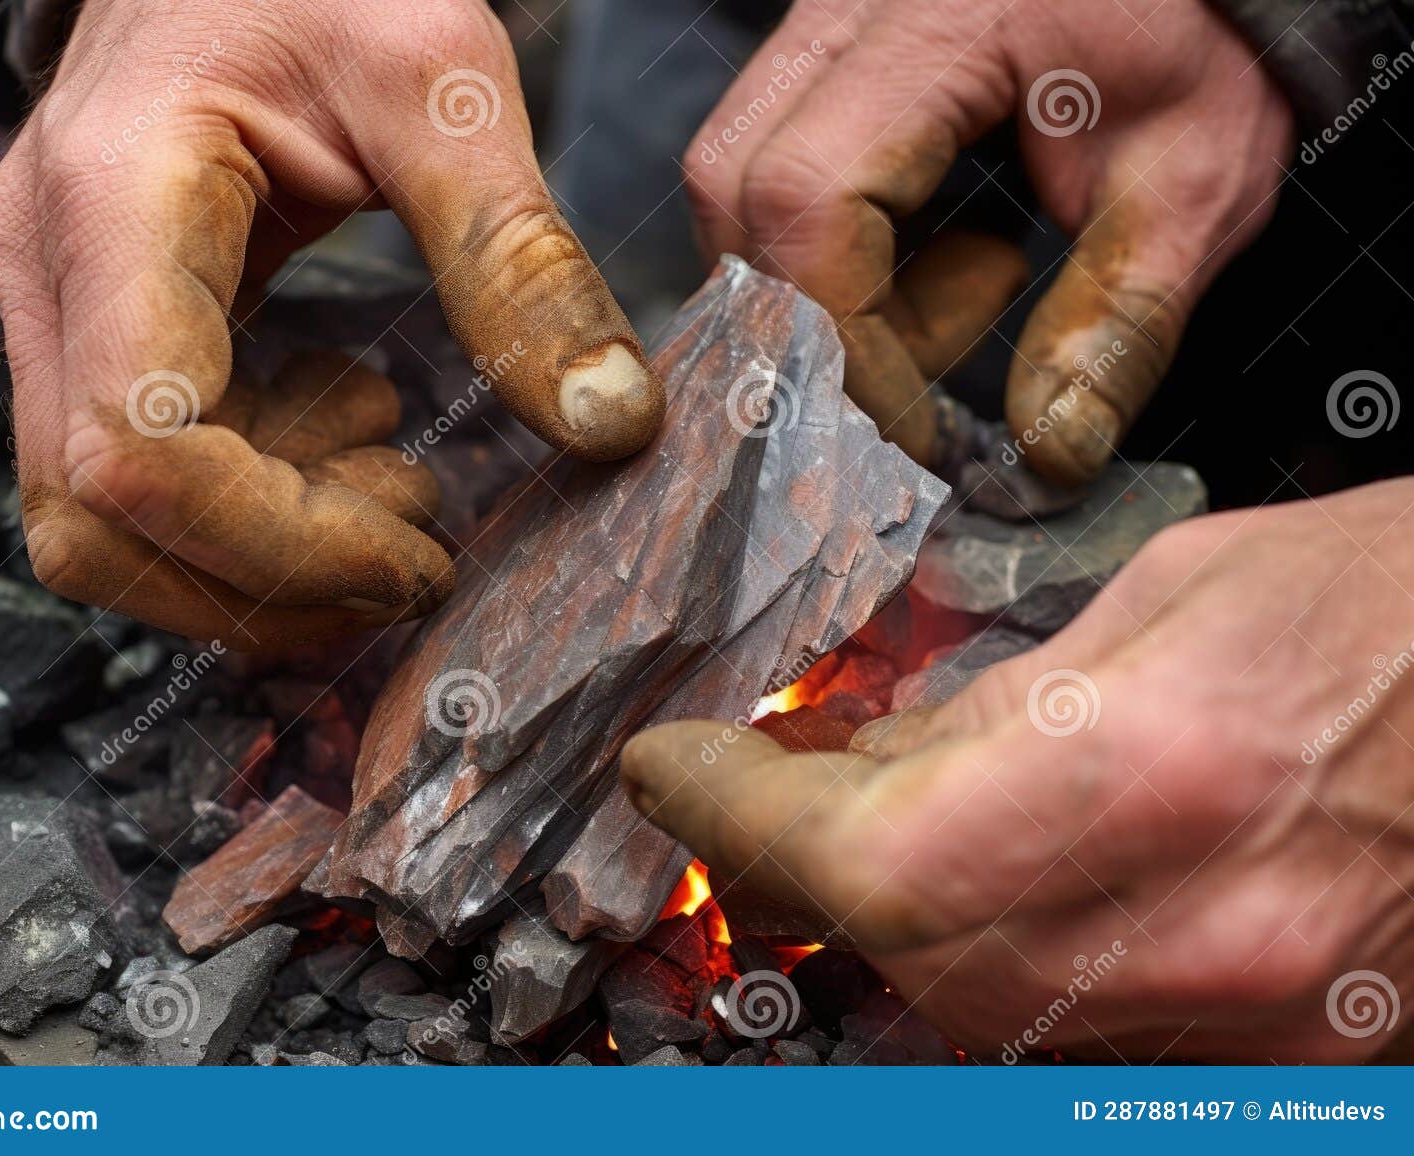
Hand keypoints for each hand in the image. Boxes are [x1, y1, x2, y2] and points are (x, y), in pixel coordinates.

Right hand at [0, 0, 664, 646]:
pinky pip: (146, 477)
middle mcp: (52, 267)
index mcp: (119, 198)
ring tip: (396, 478)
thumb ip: (517, 258)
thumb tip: (608, 421)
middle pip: (99, 525)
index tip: (415, 555)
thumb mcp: (443, 84)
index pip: (140, 452)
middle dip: (269, 580)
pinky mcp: (97, 328)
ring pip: (107, 526)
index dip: (280, 547)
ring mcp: (59, 303)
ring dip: (264, 556)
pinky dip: (256, 504)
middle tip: (413, 544)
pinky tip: (351, 428)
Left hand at [622, 479, 1413, 1060]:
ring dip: (881, 920)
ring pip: (975, 1011)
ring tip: (845, 820)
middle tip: (740, 788)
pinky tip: (976, 878)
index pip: (863, 857)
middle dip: (791, 871)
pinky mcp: (1282, 1055)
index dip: (735, 818)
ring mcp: (1251, 1020)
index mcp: (1163, 772)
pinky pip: (1075, 1029)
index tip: (671, 767)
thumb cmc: (1405, 606)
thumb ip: (1005, 693)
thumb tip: (870, 750)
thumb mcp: (1186, 586)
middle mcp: (1202, 930)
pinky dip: (990, 957)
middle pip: (900, 956)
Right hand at [685, 0, 1291, 479]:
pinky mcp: (822, 60)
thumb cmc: (1202, 36)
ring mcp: (820, 29)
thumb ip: (1115, 319)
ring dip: (820, 293)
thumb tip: (1048, 450)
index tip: (912, 430)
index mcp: (934, 28)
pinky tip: (933, 257)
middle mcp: (843, 14)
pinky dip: (833, 255)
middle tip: (920, 379)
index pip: (810, 202)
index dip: (841, 339)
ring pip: (738, 191)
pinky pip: (771, 175)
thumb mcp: (1191, 183)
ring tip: (957, 295)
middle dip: (812, 324)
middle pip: (737, 196)